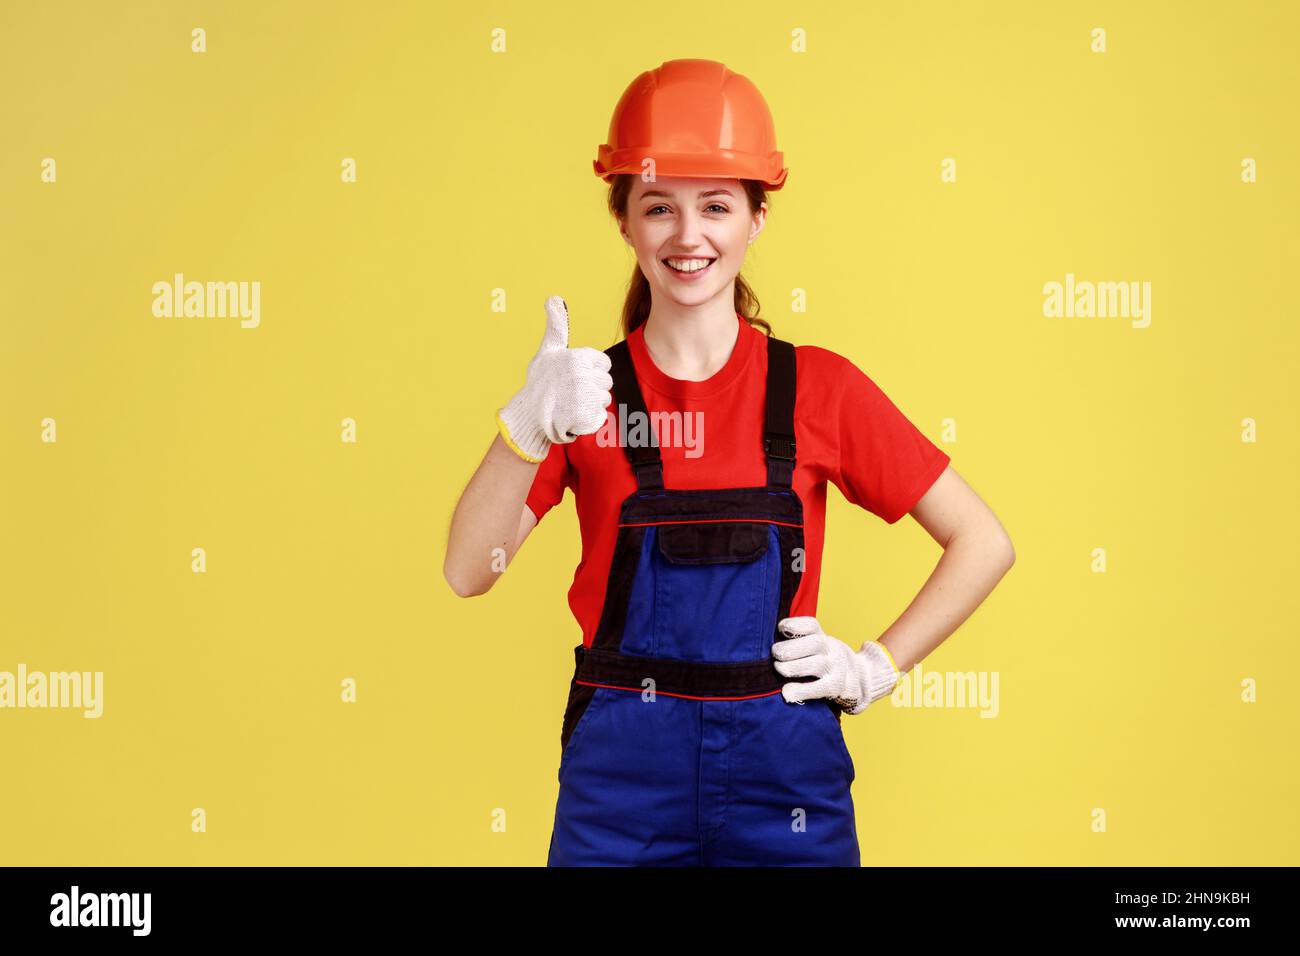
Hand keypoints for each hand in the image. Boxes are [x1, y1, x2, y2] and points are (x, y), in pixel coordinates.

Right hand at [496, 296, 613, 461]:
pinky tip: (573, 416)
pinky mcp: (587, 417)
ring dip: (591, 404)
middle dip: (592, 387)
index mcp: (579, 357)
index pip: (604, 364)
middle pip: (606, 382)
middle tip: (570, 392)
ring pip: (605, 399)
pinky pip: (601, 416)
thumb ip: (556, 326)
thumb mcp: (548, 350)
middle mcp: (584, 375)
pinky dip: (589, 419)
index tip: (574, 375)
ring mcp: (586, 397)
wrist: (528, 415)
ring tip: (571, 404)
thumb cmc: (540, 381)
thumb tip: (553, 297)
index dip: (591, 370)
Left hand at [771, 616, 900, 714]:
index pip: (812, 626)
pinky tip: (787, 692)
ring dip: (794, 667)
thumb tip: (765, 642)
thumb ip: (797, 642)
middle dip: (791, 647)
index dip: (796, 625)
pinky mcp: (836, 689)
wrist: (860, 680)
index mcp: (823, 637)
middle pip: (815, 643)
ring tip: (779, 668)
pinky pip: (819, 689)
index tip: (781, 628)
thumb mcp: (817, 646)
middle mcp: (832, 650)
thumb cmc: (825, 662)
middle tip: (775, 653)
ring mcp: (836, 669)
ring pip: (817, 665)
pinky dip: (802, 691)